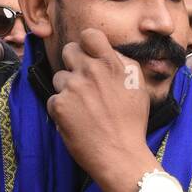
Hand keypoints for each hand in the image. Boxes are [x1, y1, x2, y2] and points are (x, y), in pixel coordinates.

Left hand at [47, 29, 151, 191]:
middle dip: (73, 63)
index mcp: (112, 64)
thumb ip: (122, 64)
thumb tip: (108, 51)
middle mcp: (91, 71)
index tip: (88, 53)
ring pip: (59, 77)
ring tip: (82, 108)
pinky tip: (76, 121)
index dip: (86, 43)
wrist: (120, 155)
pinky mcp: (60, 105)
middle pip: (69, 50)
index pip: (89, 35)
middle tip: (82, 81)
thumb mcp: (138, 86)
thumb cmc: (132, 123)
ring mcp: (73, 87)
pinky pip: (54, 99)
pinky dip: (61, 110)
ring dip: (67, 89)